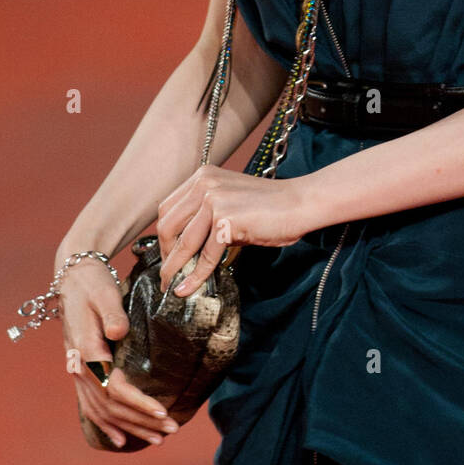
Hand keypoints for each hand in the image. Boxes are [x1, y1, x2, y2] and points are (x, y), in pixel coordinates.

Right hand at [57, 256, 178, 447]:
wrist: (73, 279)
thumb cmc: (93, 285)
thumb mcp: (104, 293)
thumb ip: (112, 313)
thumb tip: (119, 332)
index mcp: (87, 352)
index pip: (112, 389)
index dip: (138, 403)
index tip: (162, 412)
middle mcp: (80, 367)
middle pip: (109, 407)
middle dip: (140, 421)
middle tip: (170, 430)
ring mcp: (79, 372)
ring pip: (101, 411)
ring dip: (129, 427)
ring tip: (156, 438)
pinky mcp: (83, 372)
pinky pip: (92, 406)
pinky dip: (107, 425)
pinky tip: (121, 438)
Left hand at [156, 165, 312, 294]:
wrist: (299, 203)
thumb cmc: (270, 207)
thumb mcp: (230, 202)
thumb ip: (206, 216)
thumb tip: (183, 249)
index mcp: (203, 176)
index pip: (168, 208)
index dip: (163, 236)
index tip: (166, 255)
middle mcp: (204, 184)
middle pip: (168, 224)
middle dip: (165, 253)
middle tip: (167, 274)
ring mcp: (214, 200)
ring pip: (183, 242)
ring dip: (173, 268)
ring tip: (171, 285)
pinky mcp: (226, 220)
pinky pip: (205, 255)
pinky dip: (194, 276)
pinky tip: (187, 288)